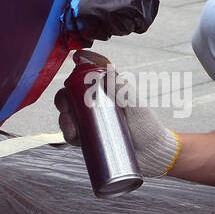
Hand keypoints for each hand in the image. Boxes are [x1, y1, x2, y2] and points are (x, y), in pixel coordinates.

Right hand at [53, 71, 179, 177]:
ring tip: (70, 123)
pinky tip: (72, 134)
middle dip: (63, 97)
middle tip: (64, 104)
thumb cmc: (146, 125)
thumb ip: (122, 87)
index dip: (78, 68)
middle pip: (72, 96)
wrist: (151, 152)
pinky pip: (73, 135)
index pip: (88, 76)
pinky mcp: (90, 138)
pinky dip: (68, 133)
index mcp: (107, 91)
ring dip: (64, 117)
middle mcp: (97, 104)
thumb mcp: (135, 103)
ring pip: (69, 115)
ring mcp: (92, 121)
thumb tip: (109, 68)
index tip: (74, 61)